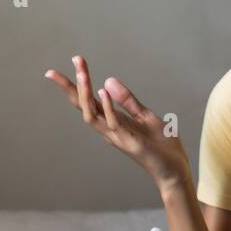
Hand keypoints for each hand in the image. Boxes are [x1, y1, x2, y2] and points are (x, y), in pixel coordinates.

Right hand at [45, 55, 191, 189]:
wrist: (175, 170)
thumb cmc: (161, 146)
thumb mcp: (145, 116)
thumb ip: (127, 100)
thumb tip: (107, 80)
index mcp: (112, 120)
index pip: (89, 99)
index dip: (79, 82)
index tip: (75, 60)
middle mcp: (110, 128)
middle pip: (82, 106)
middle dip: (70, 87)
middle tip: (55, 71)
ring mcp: (118, 136)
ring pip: (91, 115)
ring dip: (84, 94)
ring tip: (81, 74)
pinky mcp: (129, 142)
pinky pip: (113, 123)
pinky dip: (107, 107)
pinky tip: (103, 90)